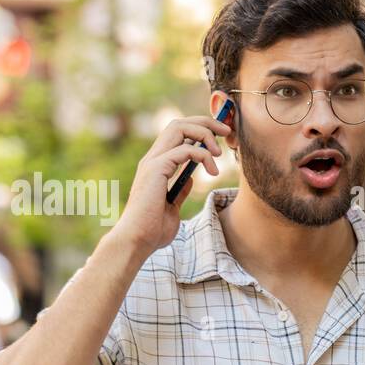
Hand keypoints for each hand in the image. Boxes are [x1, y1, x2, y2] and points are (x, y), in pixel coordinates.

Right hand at [110, 115, 230, 257]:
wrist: (137, 241)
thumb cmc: (153, 229)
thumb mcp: (173, 206)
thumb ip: (180, 190)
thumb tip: (191, 179)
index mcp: (156, 165)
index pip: (177, 134)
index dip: (200, 129)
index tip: (220, 138)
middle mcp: (153, 159)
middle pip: (179, 124)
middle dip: (206, 123)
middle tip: (227, 132)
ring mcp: (153, 162)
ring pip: (179, 128)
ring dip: (205, 134)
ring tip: (219, 153)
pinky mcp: (156, 170)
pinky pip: (184, 150)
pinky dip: (202, 155)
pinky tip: (212, 171)